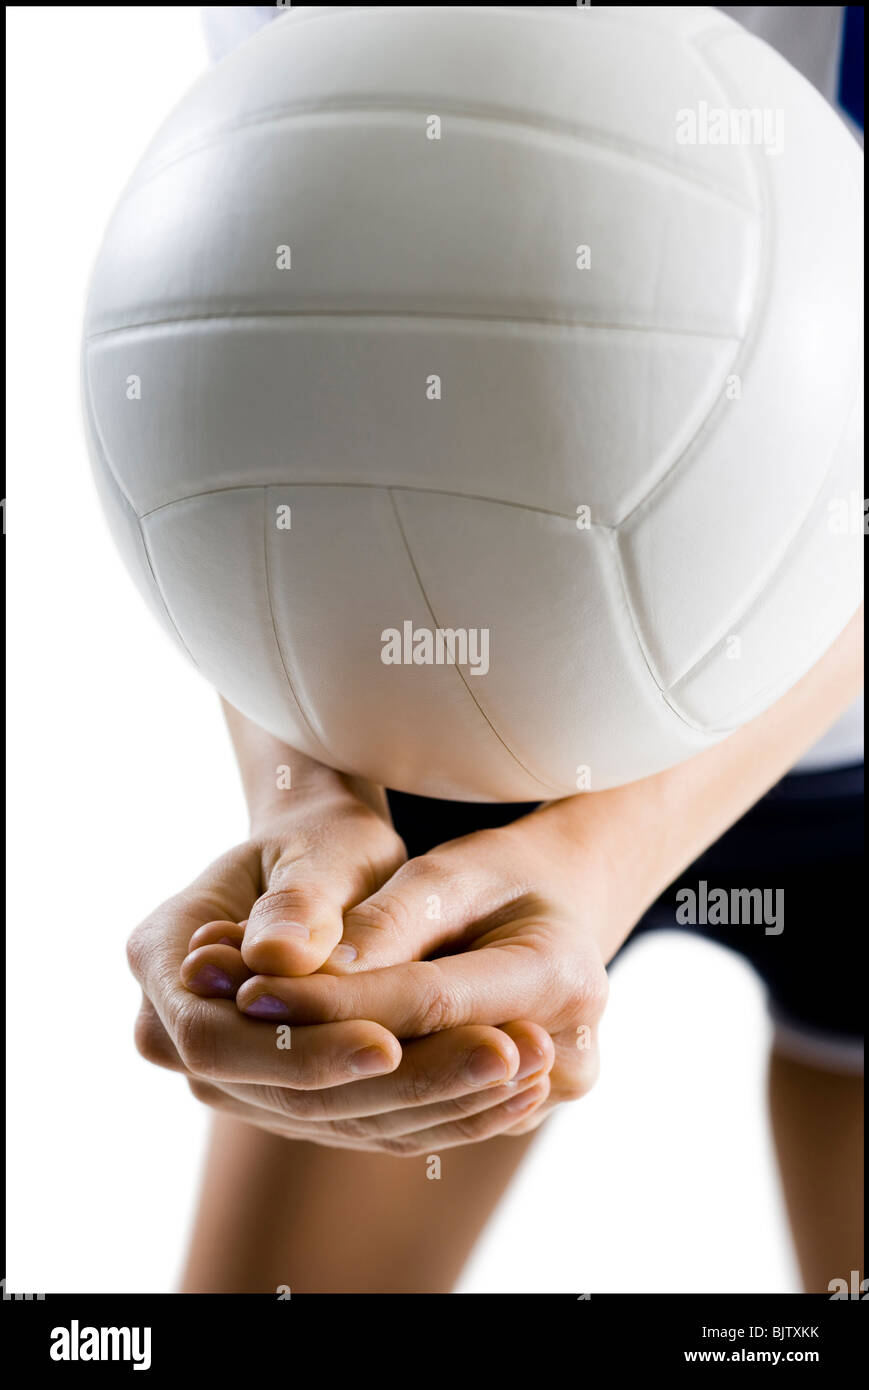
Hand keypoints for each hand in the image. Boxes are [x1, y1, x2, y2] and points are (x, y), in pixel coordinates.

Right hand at [129, 780, 554, 1152]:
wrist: (329, 862)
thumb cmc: (324, 840)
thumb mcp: (321, 850)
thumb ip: (301, 903)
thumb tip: (278, 960)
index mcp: (160, 955)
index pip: (214, 1035)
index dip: (301, 1048)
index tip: (388, 1042)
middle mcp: (174, 1029)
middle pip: (272, 1089)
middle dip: (387, 1084)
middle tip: (491, 1061)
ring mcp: (227, 1073)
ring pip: (323, 1115)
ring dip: (427, 1105)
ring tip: (520, 1073)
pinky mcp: (283, 1098)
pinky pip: (356, 1120)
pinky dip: (435, 1111)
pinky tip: (511, 1092)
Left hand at [234, 805, 611, 1137]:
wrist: (557, 917)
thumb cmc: (504, 874)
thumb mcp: (454, 870)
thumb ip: (386, 921)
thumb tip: (289, 959)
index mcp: (560, 975)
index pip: (424, 1000)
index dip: (332, 998)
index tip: (249, 983)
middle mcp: (564, 1058)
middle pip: (408, 1070)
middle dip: (303, 1044)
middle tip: (224, 1007)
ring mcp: (537, 1101)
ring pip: (398, 1116)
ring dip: (303, 1077)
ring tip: (231, 1031)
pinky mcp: (499, 1120)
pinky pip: (405, 1126)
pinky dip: (334, 1093)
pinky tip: (270, 1064)